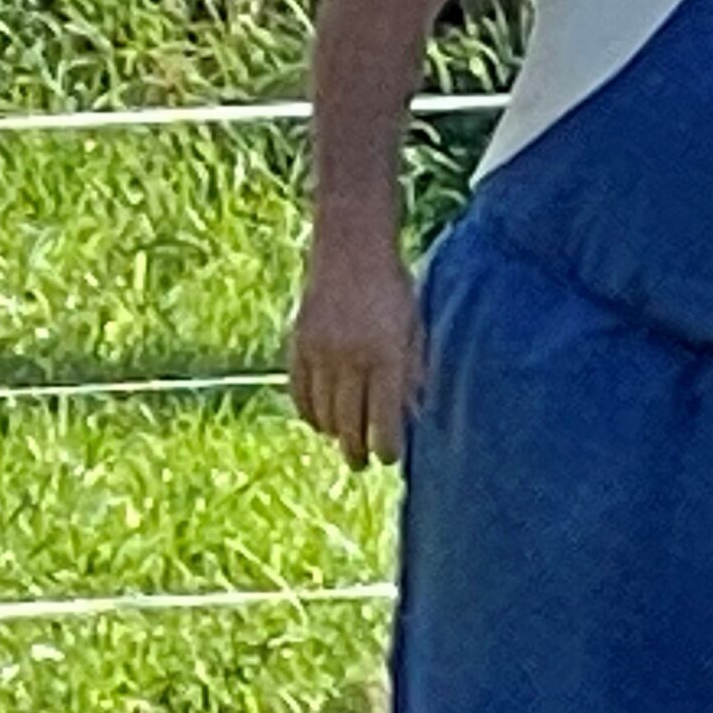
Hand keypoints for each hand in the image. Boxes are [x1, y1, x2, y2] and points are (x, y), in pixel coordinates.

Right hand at [289, 240, 421, 469]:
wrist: (351, 249)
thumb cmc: (393, 288)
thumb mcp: (415, 327)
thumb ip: (414, 372)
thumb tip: (415, 414)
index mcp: (386, 356)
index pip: (385, 419)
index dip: (387, 447)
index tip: (390, 458)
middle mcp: (351, 359)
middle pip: (350, 424)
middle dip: (358, 450)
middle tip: (364, 463)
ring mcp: (321, 353)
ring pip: (323, 413)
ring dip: (334, 434)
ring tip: (344, 443)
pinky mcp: (298, 345)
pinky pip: (300, 393)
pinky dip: (309, 412)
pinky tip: (320, 421)